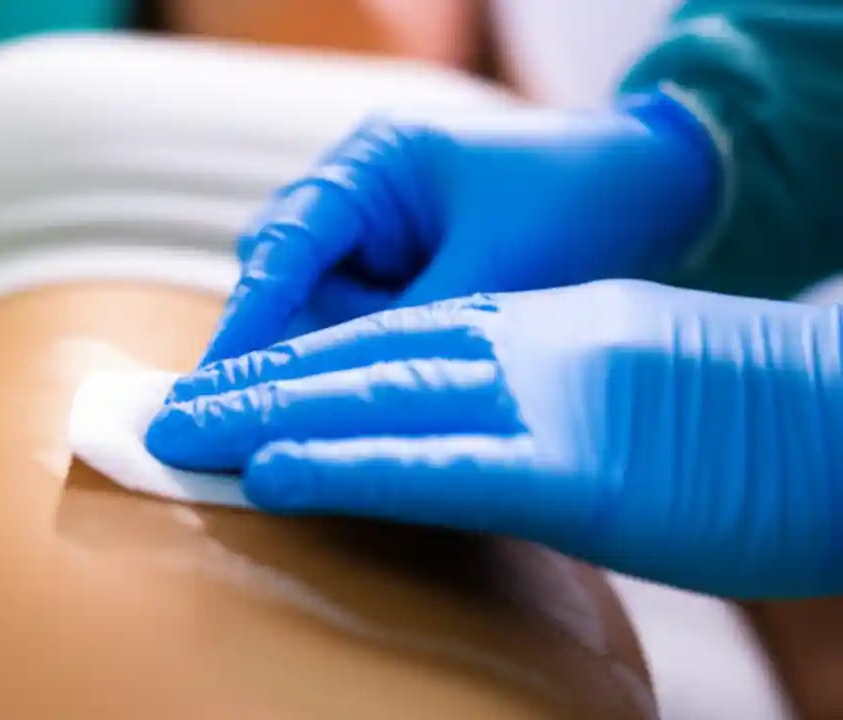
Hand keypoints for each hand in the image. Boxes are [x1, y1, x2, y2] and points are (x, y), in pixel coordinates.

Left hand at [148, 280, 842, 597]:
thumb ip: (538, 406)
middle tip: (163, 411)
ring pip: (375, 397)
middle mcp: (518, 351)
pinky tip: (272, 467)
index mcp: (531, 334)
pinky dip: (346, 462)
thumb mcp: (619, 393)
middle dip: (253, 384)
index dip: (297, 364)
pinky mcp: (570, 466)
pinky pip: (436, 462)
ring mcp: (541, 401)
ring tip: (180, 432)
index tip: (226, 391)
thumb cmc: (744, 418)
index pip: (389, 343)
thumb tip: (482, 438)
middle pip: (359, 360)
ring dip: (267, 414)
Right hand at [201, 90, 719, 363]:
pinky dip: (368, 354)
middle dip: (288, 338)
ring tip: (371, 388)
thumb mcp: (491, 272)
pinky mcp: (404, 269)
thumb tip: (335, 395)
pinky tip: (390, 387)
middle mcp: (360, 194)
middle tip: (282, 406)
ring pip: (318, 305)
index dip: (249, 318)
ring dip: (336, 351)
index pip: (285, 245)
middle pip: (282, 275)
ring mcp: (380, 233)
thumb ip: (406, 329)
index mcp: (371, 165)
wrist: (657, 186)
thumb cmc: (578, 203)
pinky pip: (361, 319)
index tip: (219, 384)